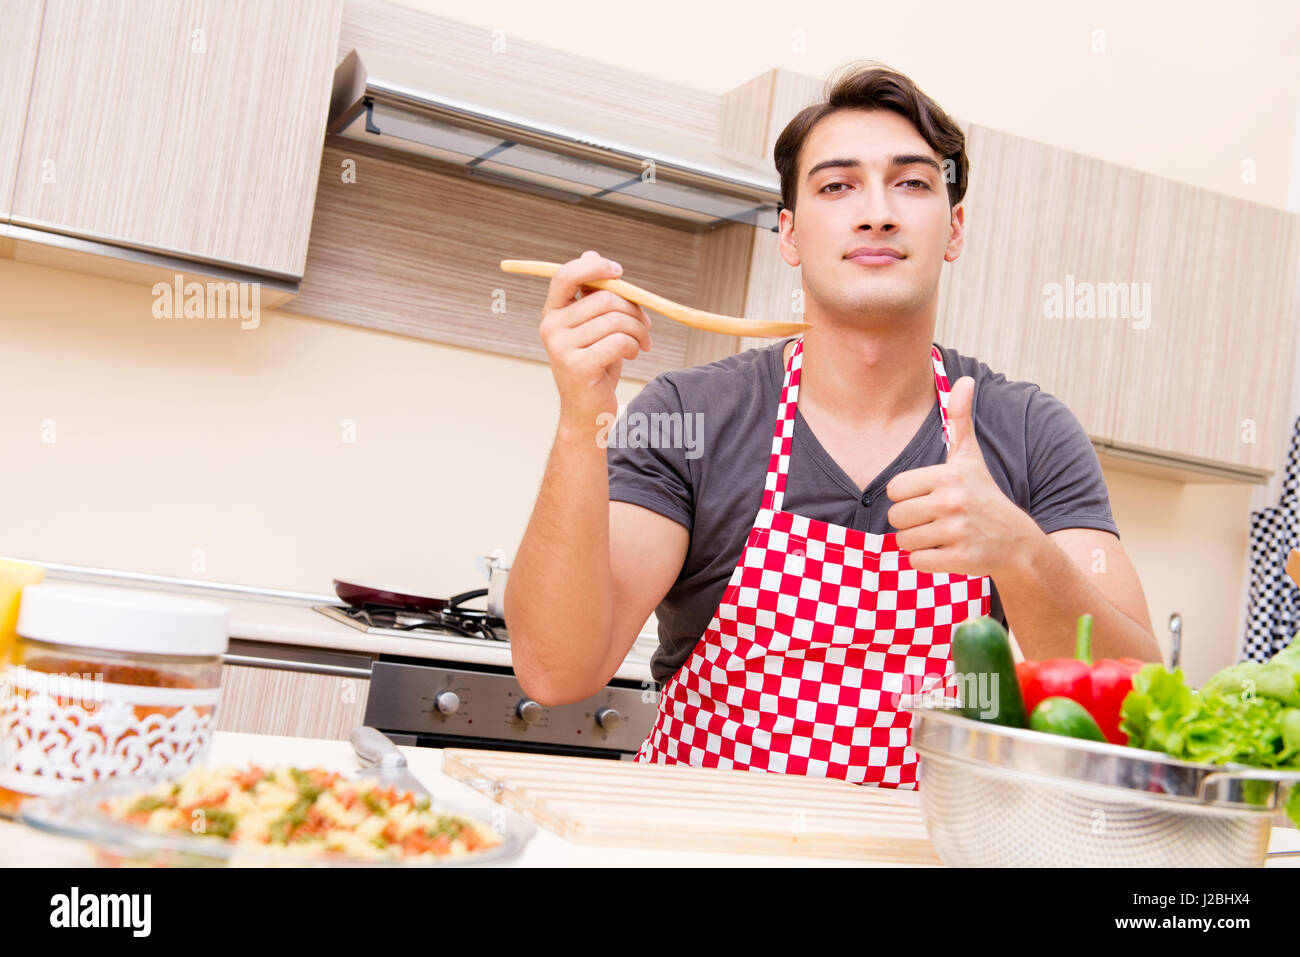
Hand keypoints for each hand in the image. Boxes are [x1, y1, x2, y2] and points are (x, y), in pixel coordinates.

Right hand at [539, 250, 651, 433]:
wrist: (587, 412)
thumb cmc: (595, 365)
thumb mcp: (594, 326)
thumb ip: (592, 294)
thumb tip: (591, 253)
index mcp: (553, 312)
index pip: (566, 275)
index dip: (595, 267)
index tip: (619, 273)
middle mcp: (551, 327)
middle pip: (604, 298)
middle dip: (634, 309)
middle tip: (645, 326)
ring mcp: (561, 347)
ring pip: (616, 320)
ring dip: (638, 331)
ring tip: (640, 343)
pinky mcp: (577, 366)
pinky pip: (619, 342)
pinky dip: (634, 346)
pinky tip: (632, 355)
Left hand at [883, 376, 1038, 576]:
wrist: (1016, 541)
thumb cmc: (983, 495)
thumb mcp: (970, 457)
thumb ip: (960, 420)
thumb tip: (964, 379)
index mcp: (948, 475)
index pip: (894, 490)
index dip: (908, 496)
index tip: (930, 497)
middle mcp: (952, 501)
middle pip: (895, 517)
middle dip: (911, 522)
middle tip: (937, 519)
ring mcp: (956, 531)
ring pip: (903, 541)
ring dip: (919, 542)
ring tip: (943, 534)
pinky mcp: (959, 558)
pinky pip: (917, 562)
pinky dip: (928, 561)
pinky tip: (948, 551)